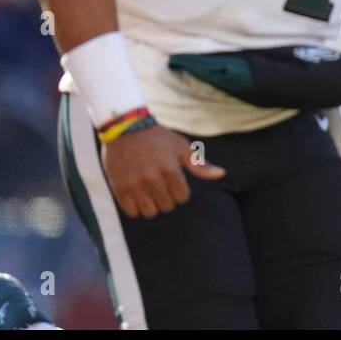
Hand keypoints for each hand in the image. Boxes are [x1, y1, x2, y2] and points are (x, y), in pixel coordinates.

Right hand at [101, 124, 225, 218]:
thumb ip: (200, 164)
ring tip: (150, 192)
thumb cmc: (157, 137)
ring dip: (152, 205)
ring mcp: (134, 185)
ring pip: (149, 212)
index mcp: (170, 169)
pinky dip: (136, 208)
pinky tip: (138, 195)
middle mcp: (152, 179)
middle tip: (162, 186)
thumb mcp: (181, 146)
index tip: (175, 182)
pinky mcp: (119, 188)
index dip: (180, 192)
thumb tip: (221, 174)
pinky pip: (131, 212)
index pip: (182, 198)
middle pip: (167, 206)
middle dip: (167, 198)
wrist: (125, 127)